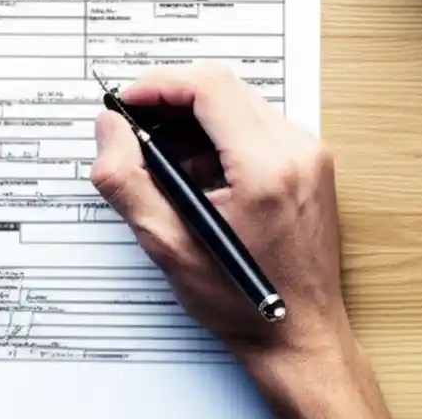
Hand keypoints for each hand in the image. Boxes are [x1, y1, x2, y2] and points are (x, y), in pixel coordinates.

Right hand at [90, 61, 388, 417]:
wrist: (300, 337)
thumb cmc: (244, 303)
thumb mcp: (167, 245)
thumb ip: (127, 180)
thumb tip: (110, 130)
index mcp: (267, 168)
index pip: (209, 88)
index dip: (160, 84)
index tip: (128, 102)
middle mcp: (297, 152)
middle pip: (224, 88)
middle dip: (172, 101)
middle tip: (136, 130)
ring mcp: (310, 156)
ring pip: (239, 104)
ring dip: (194, 122)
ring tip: (166, 165)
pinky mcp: (310, 165)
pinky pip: (256, 127)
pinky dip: (219, 138)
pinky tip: (198, 177)